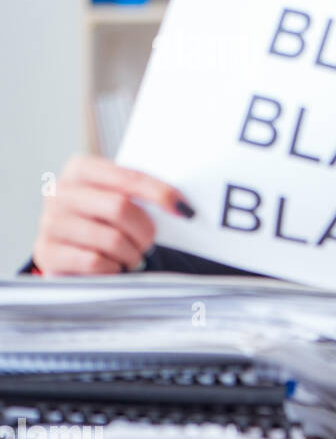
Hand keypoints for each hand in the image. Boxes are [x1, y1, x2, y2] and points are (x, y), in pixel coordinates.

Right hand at [31, 154, 192, 275]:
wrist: (71, 250)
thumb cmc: (105, 221)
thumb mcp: (120, 199)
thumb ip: (142, 194)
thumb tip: (183, 207)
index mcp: (81, 169)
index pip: (128, 177)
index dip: (160, 193)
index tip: (185, 211)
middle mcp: (59, 192)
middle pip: (120, 208)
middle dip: (145, 230)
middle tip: (149, 242)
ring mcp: (49, 222)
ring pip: (111, 239)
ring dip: (131, 253)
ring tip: (130, 256)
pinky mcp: (47, 253)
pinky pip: (95, 262)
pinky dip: (113, 269)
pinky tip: (111, 266)